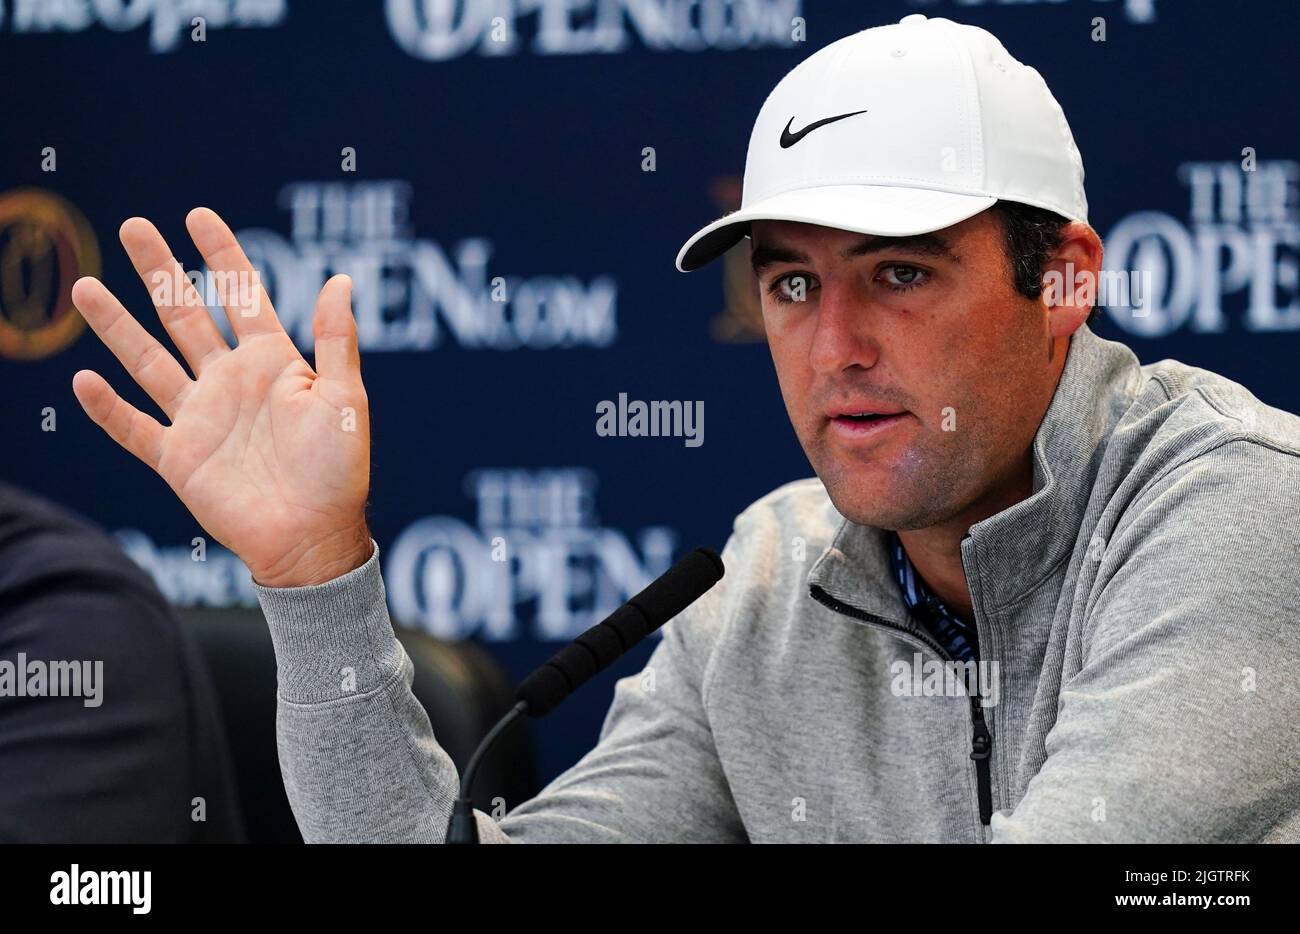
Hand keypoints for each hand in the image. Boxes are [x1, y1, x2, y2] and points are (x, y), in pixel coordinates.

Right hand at [71, 207, 372, 586]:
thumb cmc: (339, 469)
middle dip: (160, 273)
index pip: (241, 296)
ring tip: (85, 287)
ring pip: (149, 362)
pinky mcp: (179, 459)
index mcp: (273, 363)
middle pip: (185, 316)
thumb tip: (342, 278)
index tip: (197, 214)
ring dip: (118, 327)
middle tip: (133, 227)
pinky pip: (135, 428)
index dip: (222, 255)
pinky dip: (110, 408)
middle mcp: (230, 382)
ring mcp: (200, 419)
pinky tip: (84, 381)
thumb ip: (337, 340)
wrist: (315, 537)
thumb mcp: (345, 398)